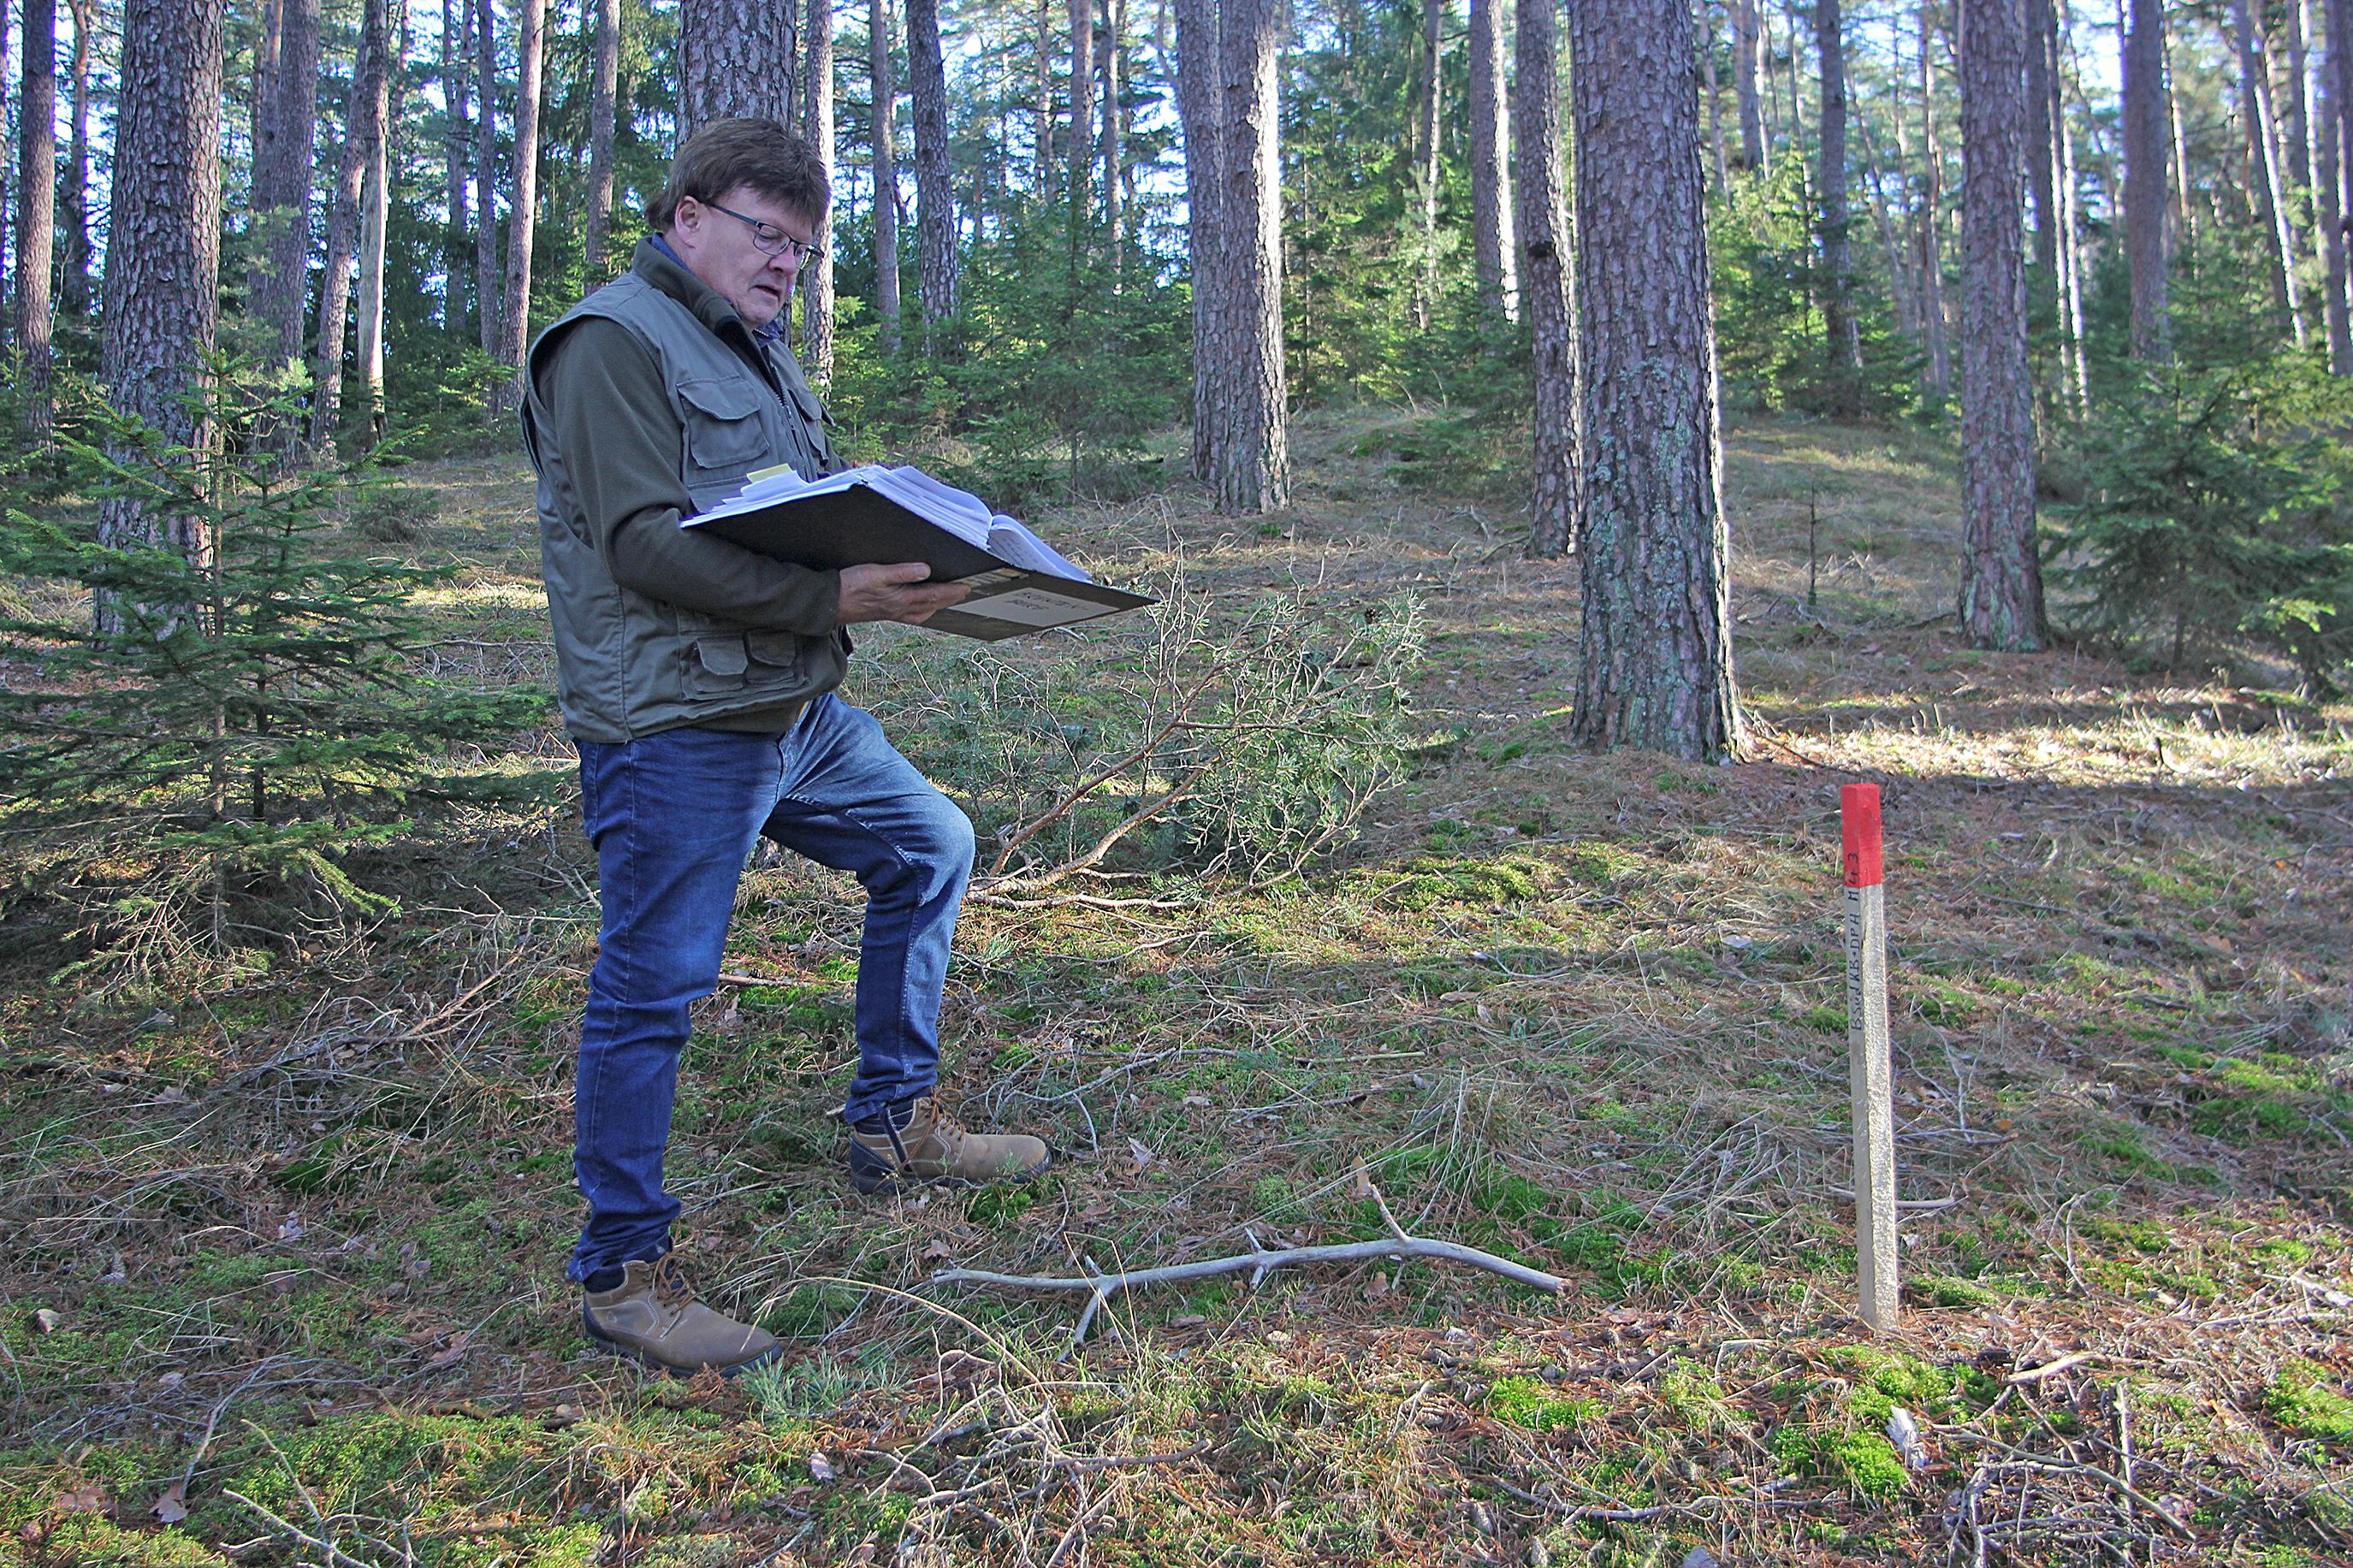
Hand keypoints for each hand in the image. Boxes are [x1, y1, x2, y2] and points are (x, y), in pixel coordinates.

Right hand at [837, 561, 971, 625]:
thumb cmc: (850, 587)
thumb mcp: (876, 573)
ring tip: (947, 600)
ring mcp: (892, 613)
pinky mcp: (884, 613)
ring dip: (937, 606)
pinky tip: (920, 608)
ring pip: (922, 612)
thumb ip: (902, 572)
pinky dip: (922, 611)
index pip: (933, 594)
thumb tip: (926, 571)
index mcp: (901, 599)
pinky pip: (911, 615)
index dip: (951, 591)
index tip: (966, 587)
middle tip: (964, 593)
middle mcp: (900, 609)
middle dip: (949, 599)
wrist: (829, 605)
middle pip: (932, 605)